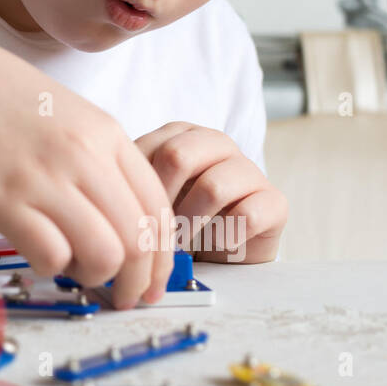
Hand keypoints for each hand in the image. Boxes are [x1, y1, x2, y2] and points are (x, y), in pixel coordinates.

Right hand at [0, 37, 174, 306]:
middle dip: (135, 281)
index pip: (158, 209)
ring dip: (95, 276)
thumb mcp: (67, 113)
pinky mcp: (3, 200)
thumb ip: (98, 158)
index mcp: (105, 134)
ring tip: (75, 270)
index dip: (161, 257)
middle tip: (120, 295)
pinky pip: (52, 256)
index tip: (151, 280)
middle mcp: (84, 156)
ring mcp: (44, 178)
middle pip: (138, 239)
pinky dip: (53, 268)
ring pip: (104, 254)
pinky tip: (40, 254)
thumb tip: (120, 217)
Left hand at [133, 122, 285, 262]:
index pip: (148, 146)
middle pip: (178, 156)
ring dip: (190, 223)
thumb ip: (131, 183)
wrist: (218, 251)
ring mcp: (248, 169)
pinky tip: (214, 244)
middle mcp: (217, 143)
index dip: (135, 185)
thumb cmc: (178, 217)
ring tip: (181, 243)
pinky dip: (224, 237)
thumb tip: (112, 198)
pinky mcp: (274, 202)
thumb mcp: (149, 194)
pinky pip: (248, 215)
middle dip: (161, 200)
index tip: (131, 214)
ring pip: (212, 187)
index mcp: (182, 134)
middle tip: (154, 230)